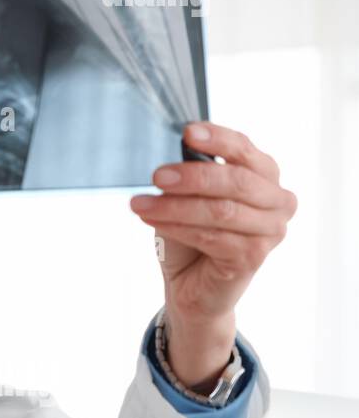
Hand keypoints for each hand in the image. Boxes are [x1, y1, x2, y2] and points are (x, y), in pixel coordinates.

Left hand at [129, 121, 296, 391]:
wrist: (192, 284)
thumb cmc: (193, 232)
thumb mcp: (189, 196)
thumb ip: (191, 174)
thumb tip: (175, 154)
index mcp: (264, 175)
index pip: (245, 149)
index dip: (218, 139)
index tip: (187, 132)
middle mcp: (278, 201)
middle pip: (237, 181)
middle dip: (193, 176)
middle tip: (156, 176)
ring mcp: (271, 231)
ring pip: (221, 211)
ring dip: (175, 206)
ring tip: (140, 204)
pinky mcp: (254, 257)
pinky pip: (212, 237)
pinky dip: (177, 227)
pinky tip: (152, 222)